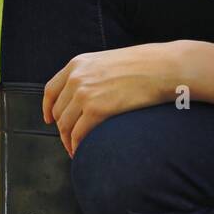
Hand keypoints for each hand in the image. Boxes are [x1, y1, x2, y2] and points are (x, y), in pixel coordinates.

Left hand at [43, 44, 179, 156]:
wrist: (165, 67)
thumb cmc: (145, 65)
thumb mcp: (108, 61)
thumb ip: (91, 74)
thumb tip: (84, 94)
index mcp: (77, 64)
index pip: (50, 90)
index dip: (48, 108)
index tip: (49, 119)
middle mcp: (76, 78)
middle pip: (58, 111)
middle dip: (62, 128)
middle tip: (69, 140)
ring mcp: (84, 93)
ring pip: (65, 125)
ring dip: (68, 141)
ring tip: (75, 150)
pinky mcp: (96, 109)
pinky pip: (78, 134)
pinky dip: (77, 146)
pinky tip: (81, 152)